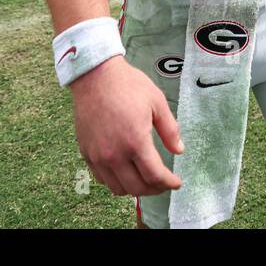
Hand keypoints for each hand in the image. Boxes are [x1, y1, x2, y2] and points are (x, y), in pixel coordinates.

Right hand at [70, 55, 183, 196]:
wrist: (94, 76)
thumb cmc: (127, 85)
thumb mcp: (157, 102)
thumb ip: (170, 129)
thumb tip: (179, 150)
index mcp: (135, 141)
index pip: (155, 176)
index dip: (169, 183)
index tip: (176, 183)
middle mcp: (114, 154)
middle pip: (137, 188)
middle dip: (155, 189)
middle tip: (163, 182)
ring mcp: (98, 156)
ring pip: (118, 188)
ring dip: (134, 189)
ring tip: (145, 179)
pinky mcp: (86, 153)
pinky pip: (102, 178)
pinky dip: (116, 181)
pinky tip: (125, 171)